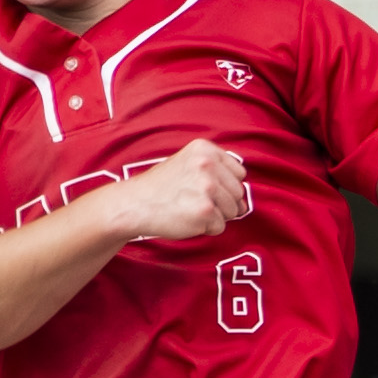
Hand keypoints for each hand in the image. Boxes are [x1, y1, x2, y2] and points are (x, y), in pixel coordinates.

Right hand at [114, 140, 246, 242]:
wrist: (134, 204)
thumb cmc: (162, 187)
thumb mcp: (187, 164)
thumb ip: (217, 174)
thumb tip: (244, 203)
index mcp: (205, 149)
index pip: (239, 174)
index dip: (225, 186)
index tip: (203, 188)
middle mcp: (207, 165)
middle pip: (238, 194)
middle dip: (222, 203)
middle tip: (192, 200)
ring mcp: (207, 188)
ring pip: (233, 211)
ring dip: (214, 216)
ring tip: (189, 208)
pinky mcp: (205, 211)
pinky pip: (220, 227)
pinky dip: (206, 228)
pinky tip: (186, 218)